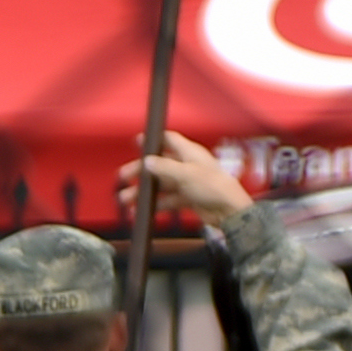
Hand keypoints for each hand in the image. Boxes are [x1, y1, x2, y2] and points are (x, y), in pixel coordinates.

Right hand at [114, 126, 250, 230]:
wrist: (228, 210)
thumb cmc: (213, 186)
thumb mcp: (186, 174)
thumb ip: (164, 167)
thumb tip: (146, 161)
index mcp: (189, 153)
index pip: (169, 140)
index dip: (154, 140)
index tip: (138, 141)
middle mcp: (187, 166)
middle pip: (159, 164)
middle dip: (140, 171)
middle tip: (123, 176)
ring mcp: (186, 182)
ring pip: (160, 185)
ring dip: (143, 191)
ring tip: (126, 199)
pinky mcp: (186, 198)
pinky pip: (165, 200)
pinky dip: (153, 205)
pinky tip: (141, 210)